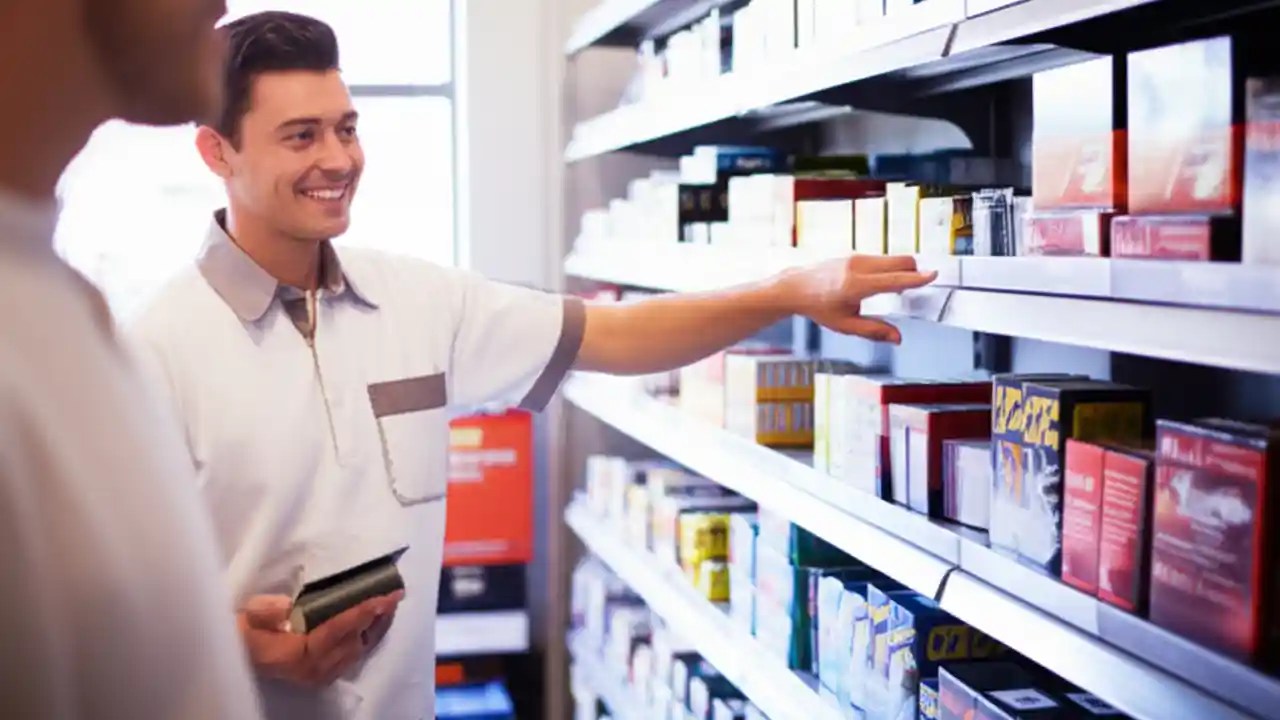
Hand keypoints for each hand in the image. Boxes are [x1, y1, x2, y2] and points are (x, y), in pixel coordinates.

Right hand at [238, 591, 404, 687]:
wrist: (238, 655)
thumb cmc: (243, 632)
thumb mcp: (246, 616)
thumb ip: (265, 611)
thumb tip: (287, 606)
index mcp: (296, 654)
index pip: (336, 631)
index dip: (361, 614)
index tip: (383, 599)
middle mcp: (313, 669)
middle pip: (354, 641)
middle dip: (377, 618)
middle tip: (396, 596)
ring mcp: (319, 675)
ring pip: (357, 650)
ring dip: (376, 628)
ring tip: (391, 605)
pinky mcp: (323, 675)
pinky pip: (353, 656)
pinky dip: (367, 638)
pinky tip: (376, 624)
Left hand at [779, 254, 936, 343]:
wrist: (797, 287)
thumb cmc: (819, 307)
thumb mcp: (845, 325)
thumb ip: (873, 331)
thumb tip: (898, 338)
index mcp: (856, 285)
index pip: (894, 280)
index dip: (916, 278)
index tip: (934, 275)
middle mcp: (858, 266)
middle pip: (900, 261)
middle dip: (913, 272)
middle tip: (915, 289)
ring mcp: (857, 257)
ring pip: (893, 258)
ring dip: (902, 271)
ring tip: (895, 291)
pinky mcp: (856, 255)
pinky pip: (882, 259)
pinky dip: (890, 269)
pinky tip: (883, 284)